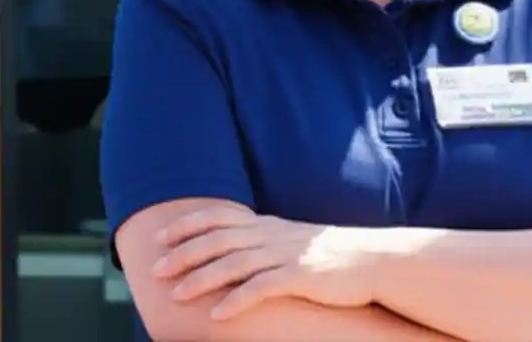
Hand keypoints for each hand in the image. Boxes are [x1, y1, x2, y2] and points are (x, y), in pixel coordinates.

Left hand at [152, 205, 377, 319]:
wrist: (374, 260)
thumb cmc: (332, 256)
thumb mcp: (294, 240)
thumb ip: (265, 240)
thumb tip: (236, 248)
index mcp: (270, 225)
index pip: (222, 217)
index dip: (190, 225)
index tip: (162, 235)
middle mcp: (274, 235)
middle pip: (220, 239)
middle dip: (185, 253)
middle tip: (156, 269)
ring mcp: (287, 255)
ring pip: (235, 263)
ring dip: (202, 278)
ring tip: (177, 294)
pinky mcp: (301, 277)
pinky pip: (262, 288)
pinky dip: (236, 300)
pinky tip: (217, 315)